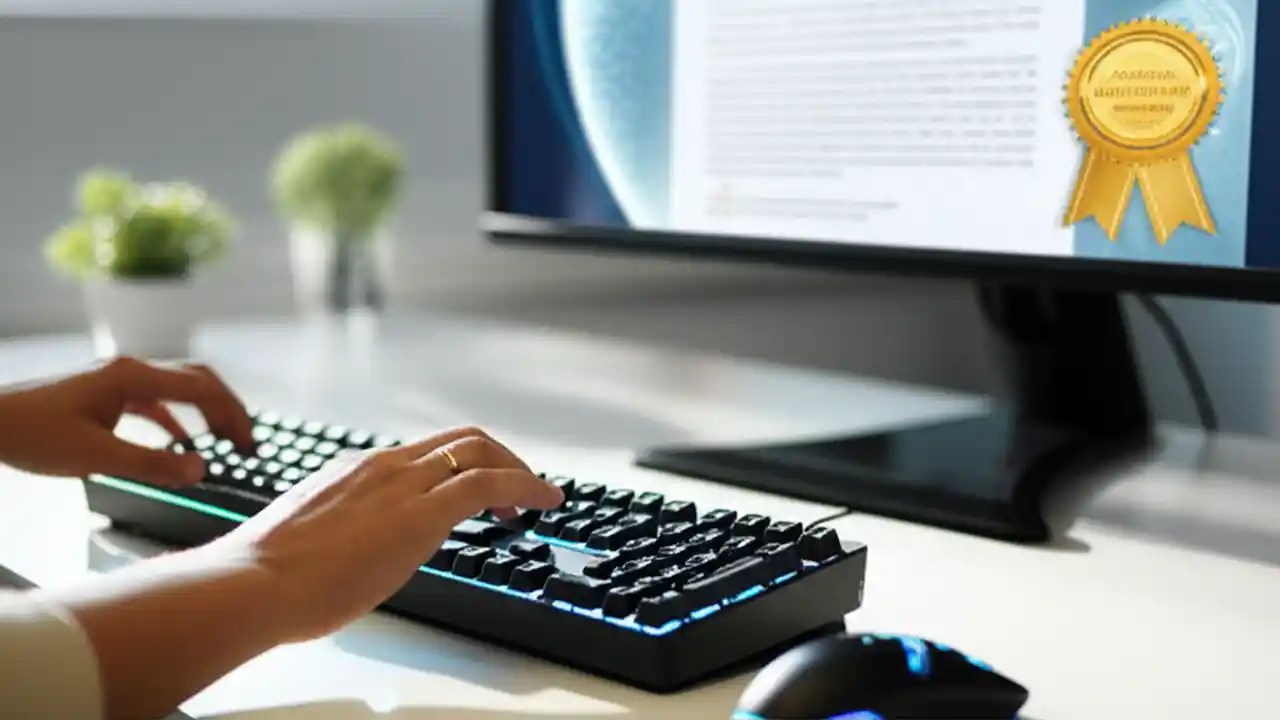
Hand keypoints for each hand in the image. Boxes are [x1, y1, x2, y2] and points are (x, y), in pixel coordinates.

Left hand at [0, 356, 253, 486]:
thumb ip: (152, 464)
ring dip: (205, 413)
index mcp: (133, 377)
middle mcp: (130, 371)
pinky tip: (182, 442)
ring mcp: (117, 380)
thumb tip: (202, 470)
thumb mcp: (96, 457)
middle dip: (227, 409)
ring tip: (224, 440)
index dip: (233, 415)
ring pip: (178, 389)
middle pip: (197, 381)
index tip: (249, 446)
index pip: (202, 387)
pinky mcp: (105, 394)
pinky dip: (177, 420)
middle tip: (246, 443)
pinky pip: (155, 400)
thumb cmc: (32, 436)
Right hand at [209, 426, 563, 641]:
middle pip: (460, 439)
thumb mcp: (311, 539)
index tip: (480, 486)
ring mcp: (402, 484)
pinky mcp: (420, 512)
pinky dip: (526, 486)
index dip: (461, 464)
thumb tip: (355, 554)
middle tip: (519, 487)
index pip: (424, 454)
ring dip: (517, 470)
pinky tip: (544, 501)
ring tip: (539, 496)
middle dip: (500, 456)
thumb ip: (342, 534)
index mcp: (356, 471)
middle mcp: (383, 466)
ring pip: (478, 451)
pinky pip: (488, 483)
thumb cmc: (268, 575)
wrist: (254, 582)